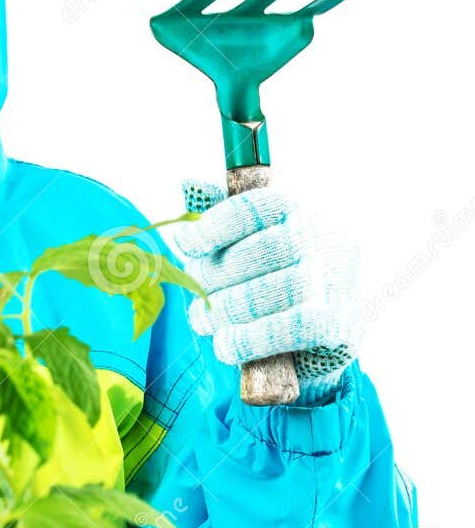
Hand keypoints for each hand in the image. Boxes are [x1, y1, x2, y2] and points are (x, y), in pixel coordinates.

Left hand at [173, 178, 360, 403]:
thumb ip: (221, 219)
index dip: (212, 226)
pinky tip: (226, 345)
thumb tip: (188, 183)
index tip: (185, 244)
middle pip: (257, 252)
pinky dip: (251, 338)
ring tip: (203, 321)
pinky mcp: (343, 322)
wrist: (318, 341)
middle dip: (213, 278)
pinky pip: (292, 328)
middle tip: (195, 297)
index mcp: (298, 211)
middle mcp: (324, 237)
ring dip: (224, 311)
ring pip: (269, 291)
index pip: (251, 207)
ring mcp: (338, 279)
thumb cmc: (271, 282)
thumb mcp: (247, 246)